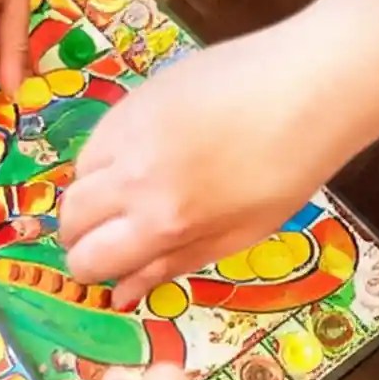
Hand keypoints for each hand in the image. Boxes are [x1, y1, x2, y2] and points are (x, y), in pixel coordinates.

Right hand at [58, 22, 361, 307]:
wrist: (308, 86)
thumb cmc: (288, 170)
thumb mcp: (238, 234)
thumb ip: (172, 263)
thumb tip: (122, 293)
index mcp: (163, 221)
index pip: (89, 258)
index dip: (90, 269)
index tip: (106, 268)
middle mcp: (132, 179)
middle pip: (70, 217)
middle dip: (82, 235)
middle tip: (112, 236)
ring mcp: (127, 132)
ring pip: (77, 177)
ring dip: (93, 196)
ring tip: (130, 194)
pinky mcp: (131, 98)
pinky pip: (96, 140)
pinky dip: (105, 159)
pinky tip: (142, 157)